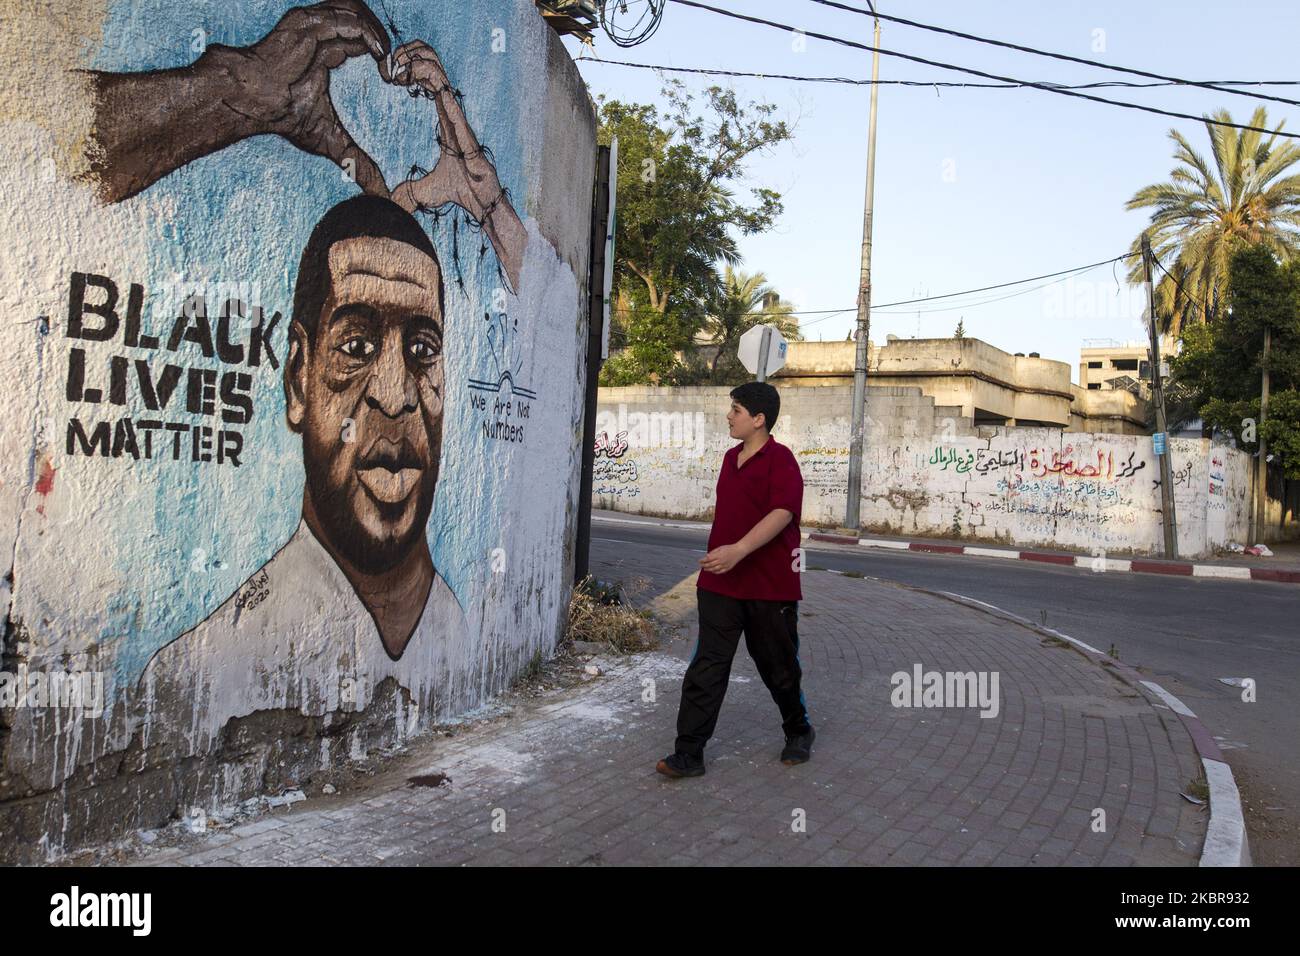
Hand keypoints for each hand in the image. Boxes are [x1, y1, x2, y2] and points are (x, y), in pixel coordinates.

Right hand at [226, 0, 391, 195]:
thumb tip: (378, 189)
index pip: (362, 38)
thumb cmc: (283, 115)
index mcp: (326, 49)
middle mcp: (321, 32)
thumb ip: (355, 158)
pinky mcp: (307, 22)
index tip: (394, 77)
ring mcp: (314, 24)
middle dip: (384, 37)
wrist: (251, 101)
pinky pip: (347, 19)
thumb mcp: (330, 139)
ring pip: (356, 11)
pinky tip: (381, 55)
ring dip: (380, 33)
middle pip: (362, 18)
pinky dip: (369, 34)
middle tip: (398, 66)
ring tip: (391, 60)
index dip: (382, 53)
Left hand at [387, 40, 502, 218]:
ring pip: (438, 71)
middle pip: (434, 65)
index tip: (392, 73)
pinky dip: (429, 79)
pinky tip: (415, 79)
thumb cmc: (461, 191)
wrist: (481, 202)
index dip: (411, 67)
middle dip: (411, 53)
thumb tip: (393, 202)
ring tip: (398, 68)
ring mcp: (456, 116)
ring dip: (416, 60)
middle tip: (392, 62)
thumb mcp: (425, 191)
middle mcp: (450, 112)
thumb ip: (409, 191)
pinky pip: (446, 93)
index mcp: (443, 119)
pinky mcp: (461, 124)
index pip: (429, 80)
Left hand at [699, 544, 747, 574]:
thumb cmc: (729, 548)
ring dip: (708, 569)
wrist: (739, 551)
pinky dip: (715, 572)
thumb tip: (707, 556)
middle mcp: (721, 561)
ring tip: (705, 569)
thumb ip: (713, 552)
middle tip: (701, 565)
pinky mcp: (728, 568)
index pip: (708, 559)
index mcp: (718, 555)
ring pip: (714, 569)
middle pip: (710, 565)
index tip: (699, 561)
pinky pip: (720, 572)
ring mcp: (724, 565)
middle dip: (704, 565)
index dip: (703, 561)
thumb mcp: (720, 548)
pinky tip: (713, 571)